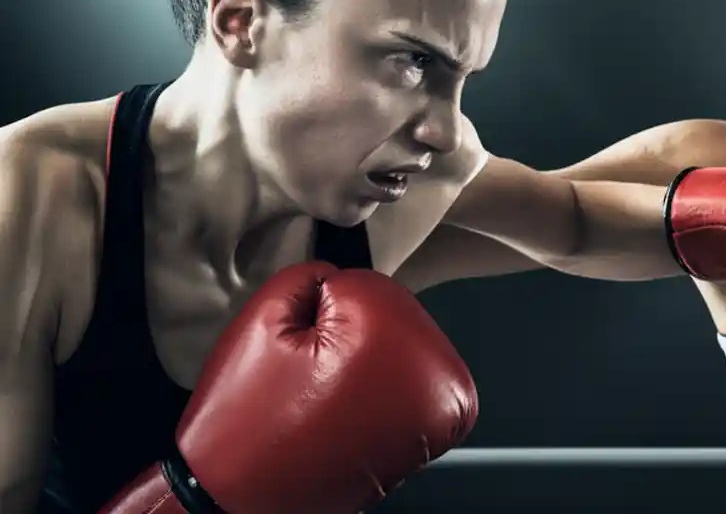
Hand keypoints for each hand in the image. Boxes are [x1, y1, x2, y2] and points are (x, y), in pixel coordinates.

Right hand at [100, 262, 477, 513]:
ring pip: (405, 342)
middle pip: (393, 312)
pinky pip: (420, 377)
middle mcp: (432, 372)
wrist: (240, 501)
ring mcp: (444, 405)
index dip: (319, 310)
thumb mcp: (263, 321)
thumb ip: (310, 275)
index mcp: (391, 336)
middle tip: (310, 377)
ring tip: (330, 398)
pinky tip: (355, 408)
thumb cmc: (246, 423)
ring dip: (375, 359)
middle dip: (353, 334)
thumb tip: (341, 274)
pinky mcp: (443, 428)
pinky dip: (392, 384)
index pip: (362, 286)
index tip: (301, 347)